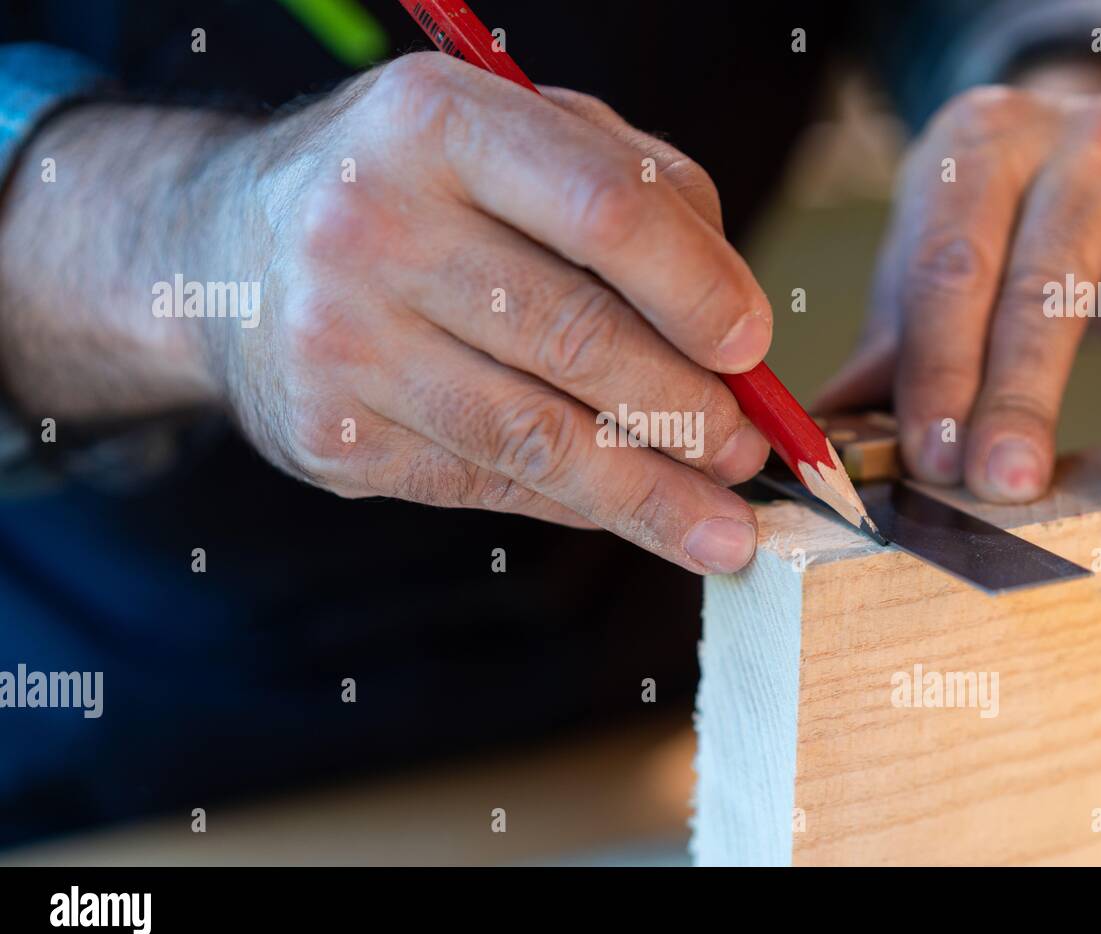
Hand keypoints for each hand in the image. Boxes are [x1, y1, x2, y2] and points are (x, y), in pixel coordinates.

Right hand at [202, 53, 773, 572]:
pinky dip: (578, 504)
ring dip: (653, 494)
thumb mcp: (516, 136)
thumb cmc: (414, 190)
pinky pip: (490, 483)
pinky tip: (632, 512)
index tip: (754, 349)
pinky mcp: (332, 439)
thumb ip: (640, 193)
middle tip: (750, 449)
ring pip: (538, 439)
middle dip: (689, 410)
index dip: (698, 288)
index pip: (603, 209)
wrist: (228, 258)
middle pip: (577, 338)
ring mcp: (340, 342)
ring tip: (723, 526)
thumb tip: (738, 332)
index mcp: (435, 123)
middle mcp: (370, 226)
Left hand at [817, 70, 1100, 532]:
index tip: (932, 457)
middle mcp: (1084, 152)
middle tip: (1010, 485)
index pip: (953, 269)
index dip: (941, 367)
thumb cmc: (979, 217)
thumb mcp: (922, 254)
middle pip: (1049, 288)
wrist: (1073, 136)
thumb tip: (827, 447)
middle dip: (1025, 396)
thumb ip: (891, 345)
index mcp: (982, 147)